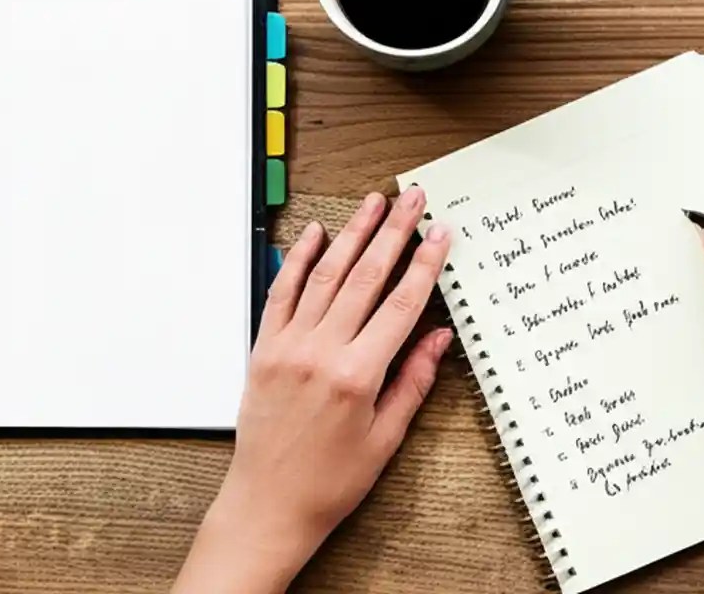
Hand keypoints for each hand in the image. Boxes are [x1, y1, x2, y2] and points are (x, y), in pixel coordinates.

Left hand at [172, 187, 451, 593]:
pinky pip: (282, 293)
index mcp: (357, 376)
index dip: (424, 264)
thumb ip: (413, 381)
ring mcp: (288, 346)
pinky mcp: (264, 349)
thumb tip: (438, 336)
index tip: (439, 233)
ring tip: (372, 203)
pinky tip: (315, 234)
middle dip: (393, 231)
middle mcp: (321, 352)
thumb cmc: (329, 482)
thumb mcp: (385, 438)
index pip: (401, 304)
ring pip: (325, 275)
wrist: (268, 505)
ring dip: (351, 234)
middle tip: (413, 198)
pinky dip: (299, 260)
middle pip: (365, 277)